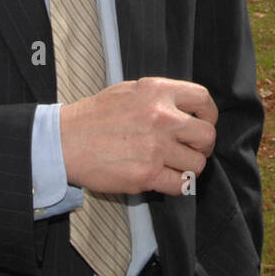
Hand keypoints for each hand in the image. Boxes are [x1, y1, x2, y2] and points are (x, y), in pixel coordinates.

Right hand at [60, 77, 216, 195]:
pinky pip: (180, 185)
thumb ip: (161, 97)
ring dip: (190, 167)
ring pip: (197, 164)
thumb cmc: (95, 116)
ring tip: (175, 165)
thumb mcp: (131, 90)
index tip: (203, 122)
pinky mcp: (146, 175)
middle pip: (207, 136)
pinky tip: (166, 179)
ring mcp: (156, 148)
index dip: (209, 115)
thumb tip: (186, 109)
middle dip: (203, 146)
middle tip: (191, 149)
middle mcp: (162, 118)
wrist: (65, 141)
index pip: (204, 100)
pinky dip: (178, 185)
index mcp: (158, 91)